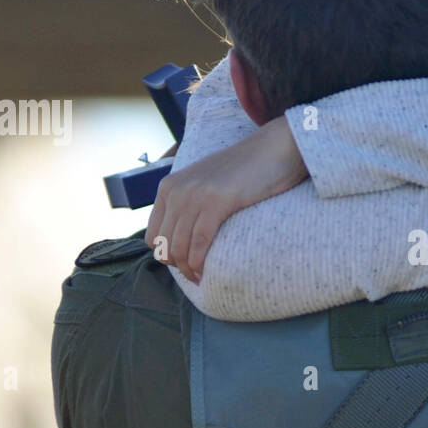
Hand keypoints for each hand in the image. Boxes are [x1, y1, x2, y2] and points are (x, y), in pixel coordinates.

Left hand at [145, 117, 307, 283]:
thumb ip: (190, 201)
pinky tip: (206, 272)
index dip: (166, 256)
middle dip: (177, 267)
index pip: (153, 235)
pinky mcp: (217, 202)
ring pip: (180, 247)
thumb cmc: (246, 170)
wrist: (274, 148)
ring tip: (201, 278)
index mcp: (168, 187)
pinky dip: (200, 263)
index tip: (185, 264)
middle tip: (196, 276)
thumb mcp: (206, 182)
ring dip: (188, 270)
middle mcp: (176, 190)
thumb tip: (183, 236)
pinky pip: (199, 242)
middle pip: (164, 245)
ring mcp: (195, 195)